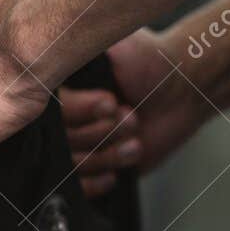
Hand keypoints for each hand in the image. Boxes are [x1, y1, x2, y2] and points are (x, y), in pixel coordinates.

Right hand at [58, 28, 207, 196]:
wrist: (184, 89)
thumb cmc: (151, 61)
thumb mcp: (115, 45)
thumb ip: (78, 43)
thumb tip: (50, 42)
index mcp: (57, 86)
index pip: (45, 110)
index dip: (78, 111)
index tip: (110, 101)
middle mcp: (62, 117)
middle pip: (58, 141)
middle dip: (99, 131)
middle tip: (130, 115)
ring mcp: (76, 144)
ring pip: (73, 165)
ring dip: (107, 154)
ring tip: (135, 136)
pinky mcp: (94, 168)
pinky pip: (80, 188)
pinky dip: (96, 181)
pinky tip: (115, 170)